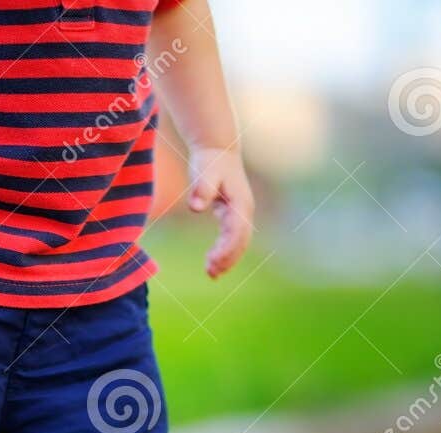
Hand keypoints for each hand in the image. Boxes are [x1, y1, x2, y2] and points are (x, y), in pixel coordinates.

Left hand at [187, 146, 253, 278]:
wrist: (216, 150)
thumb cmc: (209, 162)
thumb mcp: (204, 173)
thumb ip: (201, 190)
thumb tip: (196, 207)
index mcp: (241, 203)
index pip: (236, 232)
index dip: (225, 248)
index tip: (211, 260)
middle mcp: (245, 211)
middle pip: (241, 242)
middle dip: (228, 259)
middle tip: (210, 273)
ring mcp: (241, 214)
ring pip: (238, 243)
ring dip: (227, 260)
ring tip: (211, 274)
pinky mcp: (233, 216)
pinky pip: (232, 239)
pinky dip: (225, 253)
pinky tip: (212, 265)